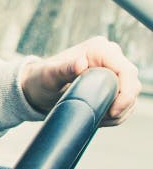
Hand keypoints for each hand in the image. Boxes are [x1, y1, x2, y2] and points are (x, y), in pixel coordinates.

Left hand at [20, 36, 140, 125]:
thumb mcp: (49, 75)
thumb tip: (81, 63)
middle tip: (104, 118)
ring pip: (130, 94)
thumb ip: (64, 69)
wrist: (37, 88)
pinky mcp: (111, 82)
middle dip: (122, 105)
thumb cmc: (40, 79)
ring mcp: (112, 69)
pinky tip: (101, 118)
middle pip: (131, 83)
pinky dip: (117, 113)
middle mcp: (109, 56)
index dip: (125, 93)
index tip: (112, 112)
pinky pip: (124, 100)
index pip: (126, 71)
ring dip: (120, 111)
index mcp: (99, 49)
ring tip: (99, 119)